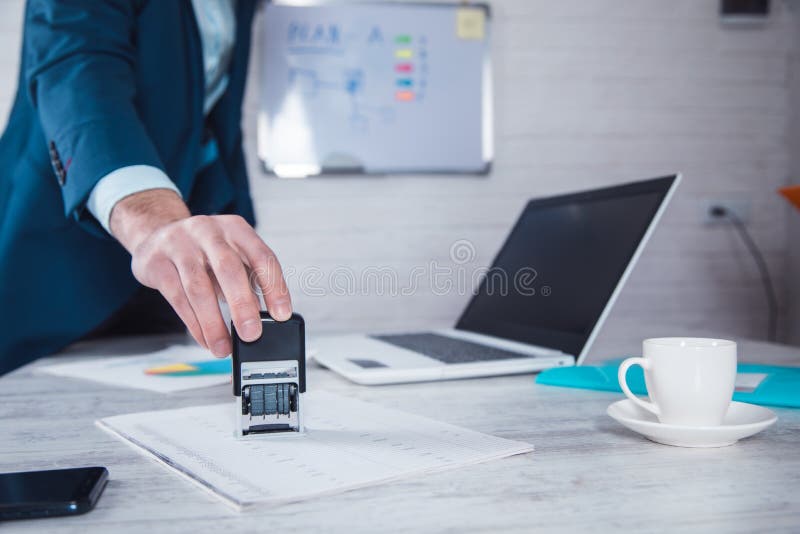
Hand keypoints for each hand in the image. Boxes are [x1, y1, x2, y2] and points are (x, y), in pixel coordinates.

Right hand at [109, 189, 290, 355]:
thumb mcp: (231, 256)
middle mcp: (208, 231)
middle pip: (229, 269)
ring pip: (198, 287)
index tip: (282, 315)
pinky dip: (193, 324)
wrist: (155, 234)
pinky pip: (177, 298)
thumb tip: (262, 320)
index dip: (274, 287)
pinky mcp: (156, 262)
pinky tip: (204, 339)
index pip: (262, 256)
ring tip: (223, 347)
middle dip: (243, 305)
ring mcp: (179, 244)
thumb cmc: (203, 251)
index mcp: (236, 228)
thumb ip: (247, 281)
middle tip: (252, 334)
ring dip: (213, 323)